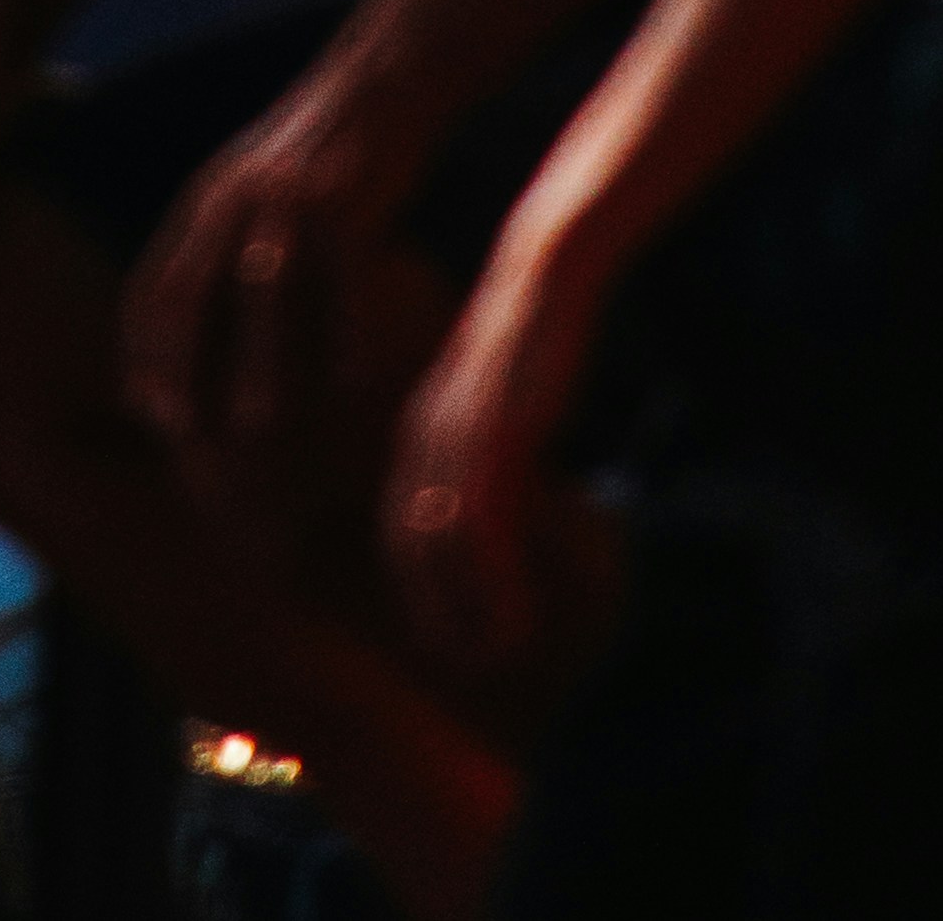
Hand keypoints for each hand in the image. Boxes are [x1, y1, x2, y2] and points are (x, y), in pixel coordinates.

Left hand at [130, 44, 442, 462]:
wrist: (379, 80)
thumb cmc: (319, 150)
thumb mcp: (251, 184)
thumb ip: (223, 240)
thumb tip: (202, 315)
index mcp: (206, 200)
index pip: (155, 283)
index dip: (144, 350)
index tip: (143, 406)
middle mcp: (234, 199)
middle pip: (189, 290)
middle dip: (176, 363)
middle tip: (179, 430)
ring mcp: (287, 200)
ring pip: (259, 296)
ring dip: (254, 364)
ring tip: (256, 426)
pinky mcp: (345, 202)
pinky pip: (341, 283)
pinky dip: (344, 335)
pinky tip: (351, 380)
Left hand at [386, 186, 615, 681]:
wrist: (542, 281)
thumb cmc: (527, 346)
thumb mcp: (502, 415)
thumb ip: (493, 464)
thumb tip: (503, 515)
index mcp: (418, 433)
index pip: (399, 526)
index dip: (420, 586)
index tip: (446, 634)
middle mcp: (420, 440)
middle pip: (406, 544)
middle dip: (431, 609)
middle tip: (464, 661)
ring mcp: (449, 440)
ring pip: (436, 548)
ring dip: (462, 611)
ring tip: (494, 655)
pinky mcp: (487, 440)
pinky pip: (477, 531)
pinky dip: (490, 587)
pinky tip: (517, 623)